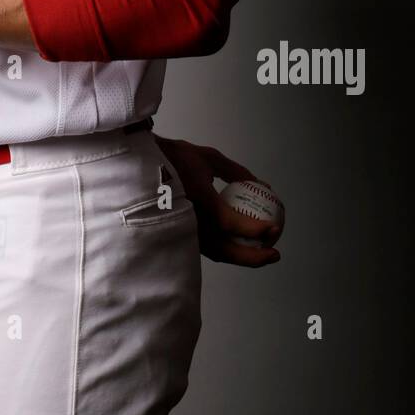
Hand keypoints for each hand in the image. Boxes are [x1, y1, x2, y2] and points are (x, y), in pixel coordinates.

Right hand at [153, 136, 282, 267]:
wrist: (139, 166)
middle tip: (274, 253)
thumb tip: (261, 185)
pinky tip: (241, 246)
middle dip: (253, 257)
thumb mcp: (208, 157)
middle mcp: (187, 220)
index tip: (273, 228)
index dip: (254, 230)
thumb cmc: (175, 157)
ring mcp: (181, 230)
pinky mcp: (179, 235)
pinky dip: (227, 250)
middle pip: (223, 250)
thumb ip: (236, 172)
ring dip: (242, 257)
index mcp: (195, 199)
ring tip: (264, 254)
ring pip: (216, 253)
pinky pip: (207, 248)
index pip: (228, 223)